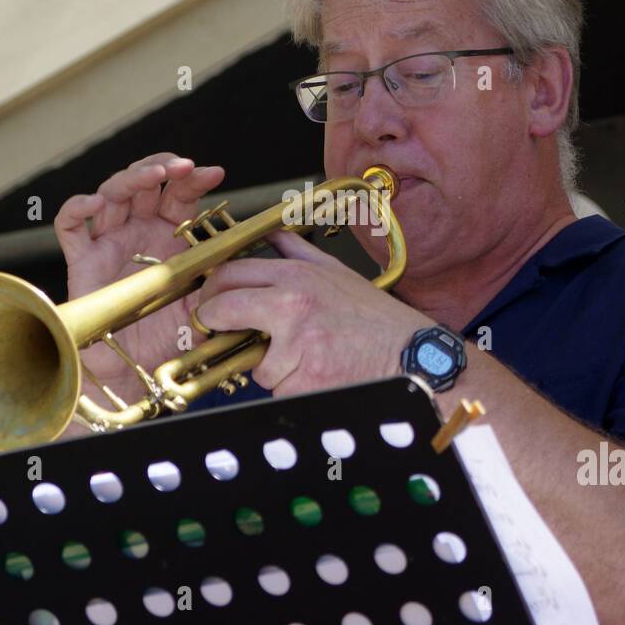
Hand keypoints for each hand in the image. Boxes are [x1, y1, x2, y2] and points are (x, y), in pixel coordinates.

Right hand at [53, 152, 224, 397]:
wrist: (136, 373)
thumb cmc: (169, 338)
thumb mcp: (206, 303)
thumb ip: (222, 278)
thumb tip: (252, 256)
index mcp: (169, 236)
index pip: (180, 194)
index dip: (194, 179)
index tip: (215, 174)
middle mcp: (138, 232)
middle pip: (145, 183)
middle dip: (163, 167)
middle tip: (183, 167)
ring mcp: (109, 244)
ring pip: (111, 193)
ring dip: (132, 178)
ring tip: (153, 175)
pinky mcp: (82, 262)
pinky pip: (70, 227)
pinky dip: (78, 208)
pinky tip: (95, 202)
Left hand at [193, 230, 431, 396]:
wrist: (413, 358)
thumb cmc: (378, 322)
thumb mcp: (338, 274)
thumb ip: (298, 253)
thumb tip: (273, 235)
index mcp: (298, 277)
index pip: (230, 274)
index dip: (212, 291)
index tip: (211, 303)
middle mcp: (292, 306)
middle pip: (222, 309)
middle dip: (214, 323)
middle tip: (223, 331)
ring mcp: (295, 345)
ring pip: (252, 361)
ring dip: (270, 367)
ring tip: (307, 358)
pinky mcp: (301, 381)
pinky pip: (277, 389)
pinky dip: (291, 388)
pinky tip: (318, 376)